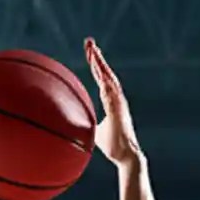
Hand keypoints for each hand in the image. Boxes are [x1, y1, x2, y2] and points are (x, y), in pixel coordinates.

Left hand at [85, 38, 140, 165]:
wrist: (125, 156)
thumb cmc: (112, 145)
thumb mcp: (94, 130)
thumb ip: (86, 122)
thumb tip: (73, 122)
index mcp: (111, 101)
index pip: (102, 78)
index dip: (96, 65)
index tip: (90, 52)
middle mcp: (116, 99)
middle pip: (107, 73)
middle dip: (98, 58)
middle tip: (89, 43)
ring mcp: (119, 105)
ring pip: (110, 80)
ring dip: (102, 66)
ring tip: (93, 52)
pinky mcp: (120, 112)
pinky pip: (113, 95)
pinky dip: (108, 83)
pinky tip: (102, 72)